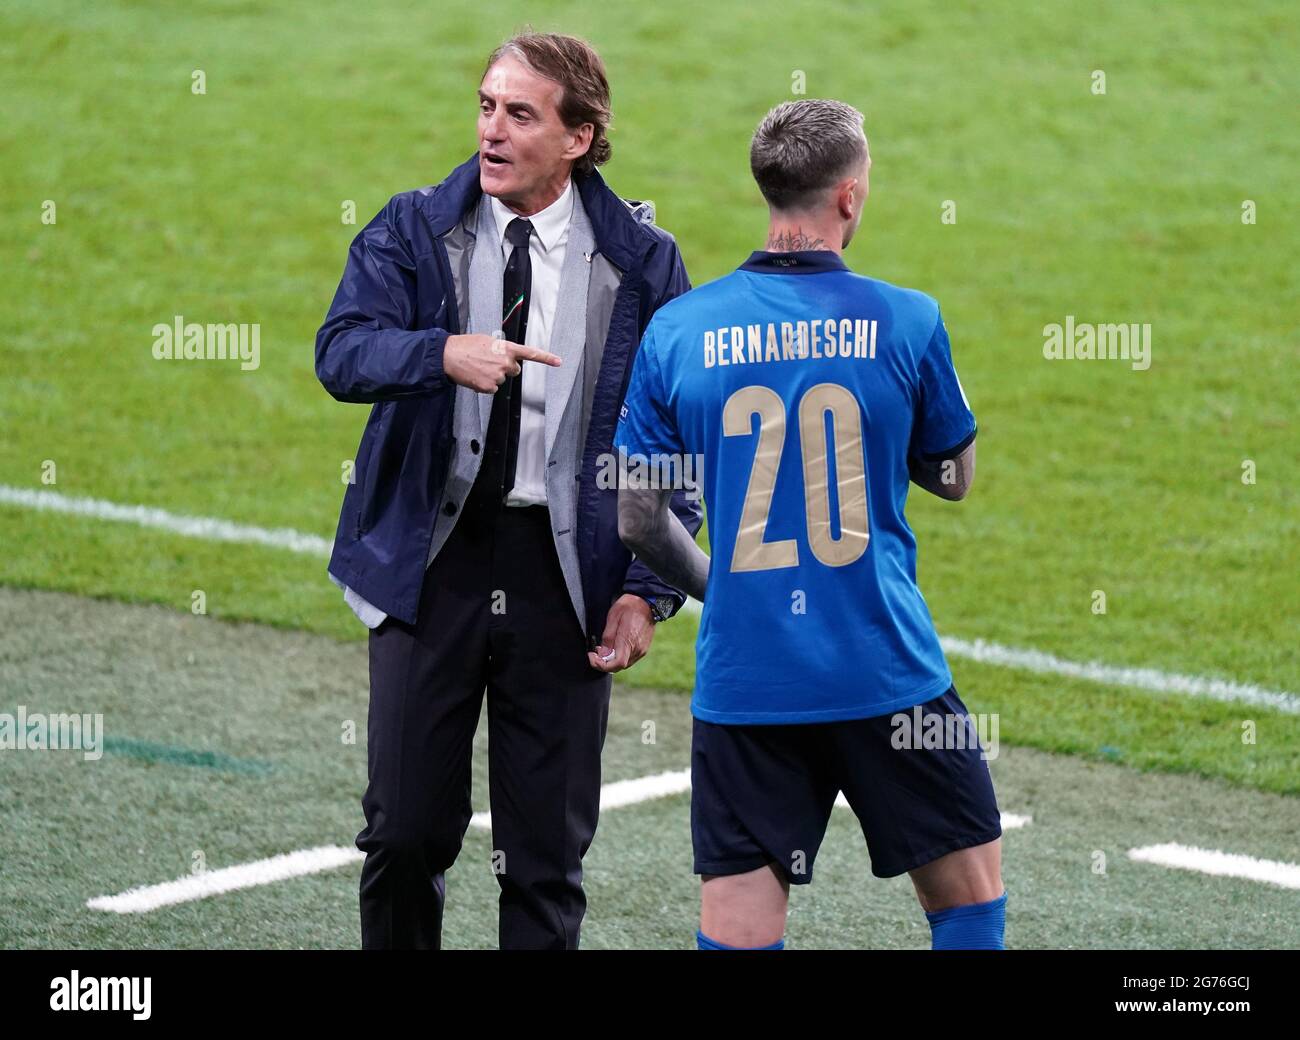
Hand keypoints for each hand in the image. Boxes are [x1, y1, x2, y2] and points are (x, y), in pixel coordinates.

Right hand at [443, 333, 560, 392]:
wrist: (448, 356)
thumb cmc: (466, 346)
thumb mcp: (487, 341)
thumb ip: (501, 348)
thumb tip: (505, 355)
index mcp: (507, 348)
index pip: (530, 353)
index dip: (546, 358)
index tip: (559, 361)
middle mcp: (506, 362)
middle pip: (514, 370)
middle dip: (505, 368)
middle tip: (489, 362)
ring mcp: (498, 376)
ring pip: (501, 380)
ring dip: (492, 375)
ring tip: (478, 367)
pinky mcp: (490, 387)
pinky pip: (492, 388)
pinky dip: (485, 384)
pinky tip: (475, 376)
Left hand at [587, 594, 654, 672]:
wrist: (646, 602)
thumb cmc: (629, 607)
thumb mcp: (613, 618)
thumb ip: (607, 638)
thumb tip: (603, 655)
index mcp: (628, 641)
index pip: (616, 664)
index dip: (601, 665)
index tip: (592, 657)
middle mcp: (637, 649)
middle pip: (619, 667)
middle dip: (604, 663)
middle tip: (596, 652)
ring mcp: (642, 650)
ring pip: (624, 664)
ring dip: (612, 661)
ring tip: (604, 648)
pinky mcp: (644, 648)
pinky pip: (630, 659)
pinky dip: (620, 657)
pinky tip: (615, 647)